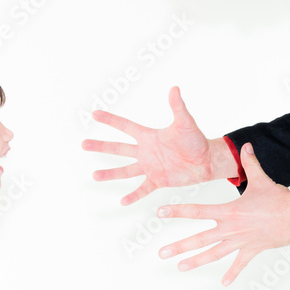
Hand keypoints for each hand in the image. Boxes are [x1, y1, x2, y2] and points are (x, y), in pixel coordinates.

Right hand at [82, 86, 216, 204]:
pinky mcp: (158, 180)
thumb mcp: (185, 122)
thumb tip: (174, 88)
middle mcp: (145, 151)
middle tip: (83, 144)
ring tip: (94, 176)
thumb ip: (178, 107)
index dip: (110, 120)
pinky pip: (142, 189)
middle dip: (101, 146)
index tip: (94, 114)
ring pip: (125, 171)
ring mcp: (150, 167)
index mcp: (149, 136)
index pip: (125, 126)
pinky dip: (133, 195)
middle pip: (118, 148)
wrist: (206, 160)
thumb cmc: (196, 139)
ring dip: (110, 174)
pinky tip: (122, 201)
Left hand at [156, 142, 289, 285]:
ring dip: (197, 261)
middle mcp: (231, 229)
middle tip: (161, 253)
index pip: (197, 211)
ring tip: (181, 267)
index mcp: (229, 212)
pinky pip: (240, 264)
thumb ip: (249, 162)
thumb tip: (245, 145)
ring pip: (214, 254)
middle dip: (180, 246)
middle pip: (200, 239)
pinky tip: (224, 283)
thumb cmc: (279, 198)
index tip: (160, 213)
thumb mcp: (261, 179)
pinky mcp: (253, 250)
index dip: (178, 211)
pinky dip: (232, 273)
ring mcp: (241, 242)